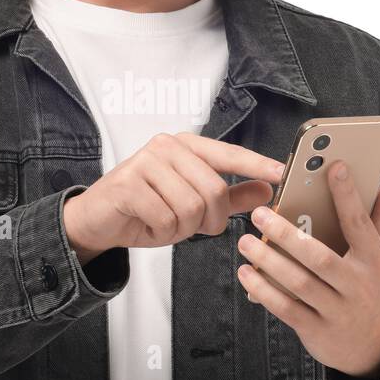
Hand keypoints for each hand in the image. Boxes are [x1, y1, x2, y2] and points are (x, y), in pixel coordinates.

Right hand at [63, 132, 285, 263]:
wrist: (97, 220)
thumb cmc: (146, 208)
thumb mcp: (192, 203)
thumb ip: (230, 196)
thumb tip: (266, 190)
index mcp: (186, 145)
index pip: (229, 154)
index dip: (257, 164)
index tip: (282, 173)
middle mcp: (167, 146)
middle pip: (214, 190)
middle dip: (209, 220)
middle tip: (192, 226)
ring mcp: (146, 162)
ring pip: (191, 208)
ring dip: (182, 228)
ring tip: (164, 222)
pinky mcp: (129, 183)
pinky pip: (167, 220)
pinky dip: (162, 233)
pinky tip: (147, 225)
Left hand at [236, 162, 379, 379]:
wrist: (371, 348)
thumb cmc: (370, 290)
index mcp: (374, 261)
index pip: (359, 224)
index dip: (347, 195)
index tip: (332, 168)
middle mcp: (357, 285)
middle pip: (318, 257)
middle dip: (287, 234)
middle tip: (259, 214)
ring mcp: (337, 310)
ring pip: (298, 283)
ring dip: (268, 261)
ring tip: (245, 241)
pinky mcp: (316, 330)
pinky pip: (286, 308)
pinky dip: (263, 290)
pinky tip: (246, 273)